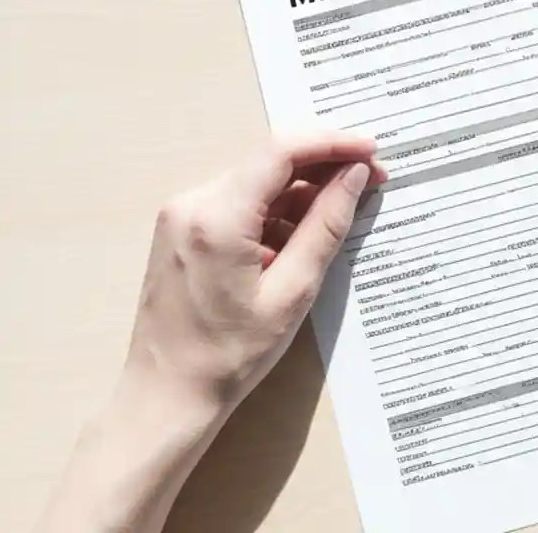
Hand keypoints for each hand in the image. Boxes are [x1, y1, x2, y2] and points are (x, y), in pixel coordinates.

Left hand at [125, 132, 386, 412]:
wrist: (166, 394)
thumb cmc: (229, 355)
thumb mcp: (292, 292)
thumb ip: (326, 226)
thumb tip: (353, 176)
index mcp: (217, 217)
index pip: (280, 151)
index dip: (332, 143)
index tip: (371, 151)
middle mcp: (192, 203)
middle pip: (269, 162)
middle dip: (323, 167)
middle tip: (371, 182)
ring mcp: (182, 215)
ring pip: (257, 182)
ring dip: (302, 192)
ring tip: (344, 216)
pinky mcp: (183, 230)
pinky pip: (240, 204)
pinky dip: (277, 211)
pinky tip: (304, 236)